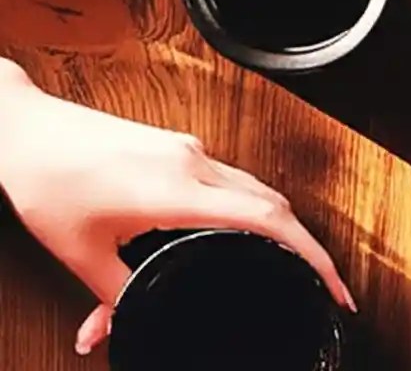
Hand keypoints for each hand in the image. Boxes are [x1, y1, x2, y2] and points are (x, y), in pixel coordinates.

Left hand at [0, 59, 353, 356]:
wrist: (23, 130)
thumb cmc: (46, 179)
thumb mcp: (80, 254)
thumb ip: (114, 296)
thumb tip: (121, 327)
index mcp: (177, 190)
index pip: (268, 220)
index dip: (311, 254)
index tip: (332, 284)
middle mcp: (193, 164)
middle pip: (276, 203)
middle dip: (309, 246)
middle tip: (323, 283)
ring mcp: (189, 150)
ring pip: (258, 187)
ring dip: (281, 223)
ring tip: (290, 259)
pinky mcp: (179, 146)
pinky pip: (233, 177)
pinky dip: (251, 206)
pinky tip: (243, 227)